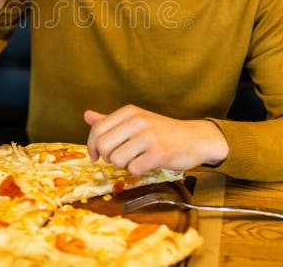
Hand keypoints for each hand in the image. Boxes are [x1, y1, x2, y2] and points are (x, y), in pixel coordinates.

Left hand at [84, 105, 228, 174]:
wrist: (195, 138)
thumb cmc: (162, 132)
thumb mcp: (136, 121)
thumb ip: (110, 120)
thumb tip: (87, 115)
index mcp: (129, 112)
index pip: (97, 129)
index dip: (92, 147)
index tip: (96, 156)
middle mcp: (137, 120)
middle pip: (104, 146)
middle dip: (108, 158)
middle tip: (120, 159)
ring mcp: (149, 136)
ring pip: (117, 160)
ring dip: (124, 165)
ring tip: (137, 159)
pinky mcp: (159, 152)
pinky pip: (133, 169)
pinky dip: (137, 171)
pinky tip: (147, 164)